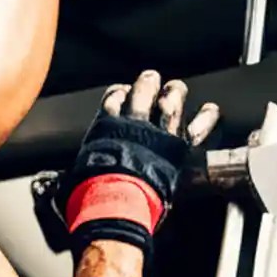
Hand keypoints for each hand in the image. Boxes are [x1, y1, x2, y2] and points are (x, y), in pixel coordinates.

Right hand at [61, 71, 219, 228]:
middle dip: (147, 84)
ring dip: (174, 93)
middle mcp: (134, 124)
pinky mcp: (180, 148)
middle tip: (151, 78)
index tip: (121, 93)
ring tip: (176, 88)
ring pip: (171, 102)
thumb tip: (65, 185)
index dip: (118, 94)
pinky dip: (206, 118)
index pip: (113, 98)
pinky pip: (199, 127)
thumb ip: (80, 171)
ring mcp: (159, 133)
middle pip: (143, 93)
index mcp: (106, 127)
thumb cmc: (92, 190)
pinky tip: (211, 110)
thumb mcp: (76, 174)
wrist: (116, 198)